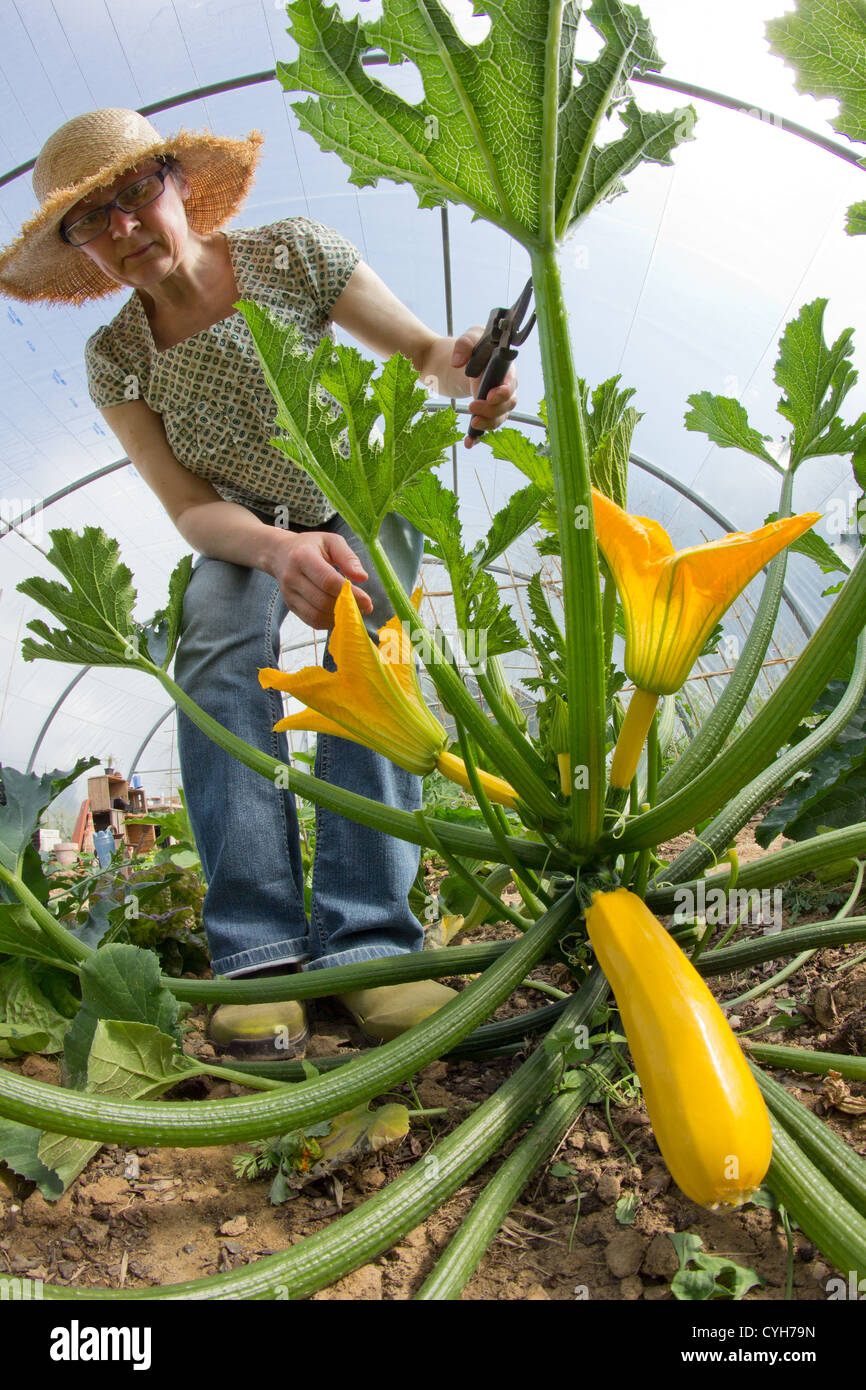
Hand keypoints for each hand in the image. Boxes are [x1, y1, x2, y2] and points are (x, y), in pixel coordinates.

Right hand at [268, 529, 371, 628]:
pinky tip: (339, 615)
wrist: (280, 553)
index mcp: (303, 557)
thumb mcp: (331, 541)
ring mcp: (289, 594)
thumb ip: (348, 557)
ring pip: (317, 615)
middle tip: (364, 608)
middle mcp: (292, 577)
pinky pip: (312, 621)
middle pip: (322, 600)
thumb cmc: (310, 546)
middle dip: (346, 608)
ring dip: (338, 617)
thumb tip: (362, 577)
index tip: (368, 601)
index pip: (328, 581)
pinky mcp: (290, 606)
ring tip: (353, 612)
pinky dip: (329, 622)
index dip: (350, 594)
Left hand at [451, 327, 518, 448]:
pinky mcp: (486, 411)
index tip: (489, 395)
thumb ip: (466, 343)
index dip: (503, 393)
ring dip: (488, 424)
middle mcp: (505, 388)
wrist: (462, 359)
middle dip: (492, 409)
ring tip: (472, 424)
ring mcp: (497, 402)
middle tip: (473, 406)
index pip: (511, 384)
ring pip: (499, 418)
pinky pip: (486, 426)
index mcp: (506, 369)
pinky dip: (478, 437)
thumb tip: (458, 361)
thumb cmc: (474, 346)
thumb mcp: (470, 337)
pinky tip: (469, 443)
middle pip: (508, 405)